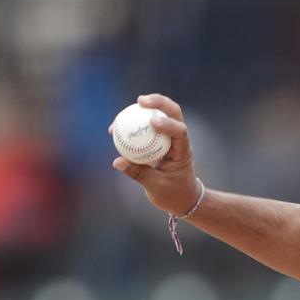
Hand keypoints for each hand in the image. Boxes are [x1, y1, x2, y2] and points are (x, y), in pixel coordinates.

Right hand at [111, 94, 199, 215]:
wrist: (181, 197)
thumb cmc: (172, 194)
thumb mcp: (156, 187)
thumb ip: (138, 173)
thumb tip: (117, 162)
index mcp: (183, 152)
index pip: (180, 133)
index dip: (168, 124)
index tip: (152, 121)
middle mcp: (179, 140)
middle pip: (174, 113)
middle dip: (159, 102)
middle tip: (140, 101)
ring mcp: (171, 137)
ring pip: (164, 113)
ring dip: (149, 106)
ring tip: (130, 107)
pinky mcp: (161, 139)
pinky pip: (149, 125)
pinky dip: (137, 121)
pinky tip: (120, 124)